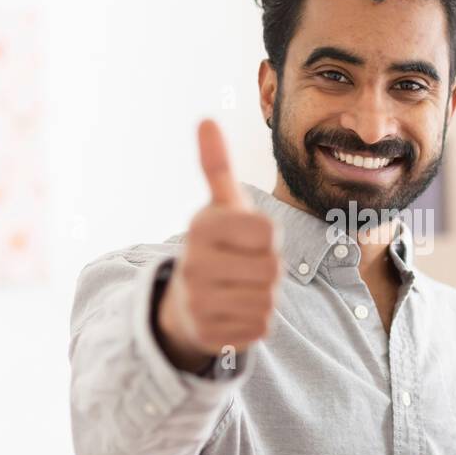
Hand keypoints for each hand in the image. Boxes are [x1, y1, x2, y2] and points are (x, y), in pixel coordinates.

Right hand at [157, 119, 281, 372]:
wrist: (183, 303)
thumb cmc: (214, 247)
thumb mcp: (218, 207)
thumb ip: (216, 166)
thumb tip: (206, 120)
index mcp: (201, 227)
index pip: (268, 234)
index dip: (266, 239)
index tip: (245, 240)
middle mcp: (193, 264)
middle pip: (272, 270)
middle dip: (267, 270)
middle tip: (242, 269)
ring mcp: (198, 302)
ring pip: (268, 300)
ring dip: (262, 297)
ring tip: (237, 290)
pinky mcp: (209, 335)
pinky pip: (260, 328)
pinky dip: (254, 322)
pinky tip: (232, 312)